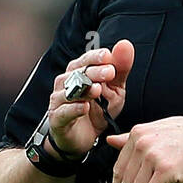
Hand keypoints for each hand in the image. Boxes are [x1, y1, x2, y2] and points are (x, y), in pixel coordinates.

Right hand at [47, 40, 134, 157]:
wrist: (85, 138)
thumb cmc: (98, 111)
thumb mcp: (115, 89)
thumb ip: (120, 69)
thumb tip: (125, 44)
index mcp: (79, 72)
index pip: (85, 59)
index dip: (96, 57)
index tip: (109, 56)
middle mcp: (66, 83)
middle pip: (77, 73)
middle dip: (94, 71)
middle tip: (110, 72)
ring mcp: (59, 101)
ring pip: (68, 91)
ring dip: (84, 89)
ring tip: (97, 90)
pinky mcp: (57, 119)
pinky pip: (63, 112)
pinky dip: (74, 109)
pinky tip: (86, 108)